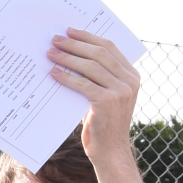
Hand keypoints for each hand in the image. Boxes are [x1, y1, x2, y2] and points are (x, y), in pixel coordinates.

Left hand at [48, 28, 140, 168]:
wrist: (110, 151)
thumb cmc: (103, 124)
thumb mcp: (105, 95)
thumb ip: (99, 77)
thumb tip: (72, 54)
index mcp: (132, 75)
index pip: (109, 47)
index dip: (88, 37)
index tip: (70, 31)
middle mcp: (129, 80)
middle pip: (99, 53)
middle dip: (75, 44)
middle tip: (55, 39)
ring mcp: (120, 91)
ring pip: (90, 66)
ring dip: (67, 58)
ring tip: (51, 53)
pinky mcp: (107, 101)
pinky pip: (83, 84)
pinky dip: (66, 77)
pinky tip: (54, 73)